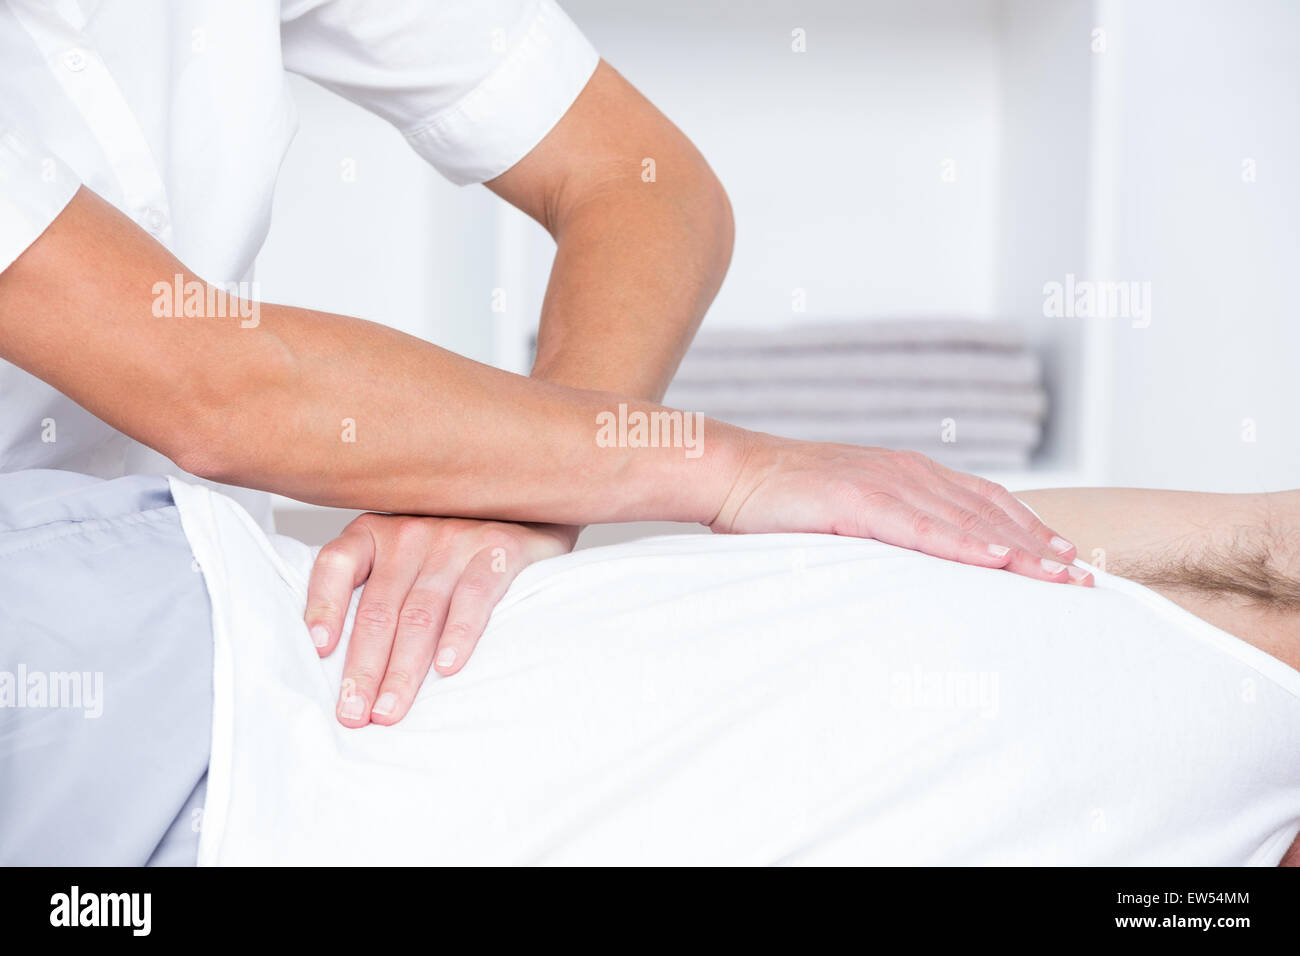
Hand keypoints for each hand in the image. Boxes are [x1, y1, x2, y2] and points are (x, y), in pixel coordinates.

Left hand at [305, 515, 579, 726]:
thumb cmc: (458, 541)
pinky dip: (460, 633)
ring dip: (404, 667)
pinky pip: (475, 595)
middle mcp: (412, 532)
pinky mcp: (500, 547)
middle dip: (363, 668)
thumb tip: (334, 654)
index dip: (324, 606)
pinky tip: (447, 667)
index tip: (319, 650)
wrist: (528, 501)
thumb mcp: (408, 552)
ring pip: (421, 612)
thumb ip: (376, 586)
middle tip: (354, 715)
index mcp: (378, 531)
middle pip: (379, 608)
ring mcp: (456, 539)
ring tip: (390, 709)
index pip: (336, 563)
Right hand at [711, 437, 1090, 585]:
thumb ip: (885, 531)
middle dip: (1039, 545)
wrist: (733, 472)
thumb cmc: (783, 501)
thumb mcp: (847, 514)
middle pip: (988, 510)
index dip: (1028, 528)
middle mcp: (906, 472)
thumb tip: (913, 569)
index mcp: (906, 473)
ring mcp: (884, 484)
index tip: (1064, 557)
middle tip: (1081, 577)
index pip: (983, 501)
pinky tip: (996, 560)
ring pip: (965, 519)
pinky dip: (963, 544)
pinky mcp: (858, 502)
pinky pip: (921, 528)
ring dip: (1017, 549)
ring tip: (1056, 576)